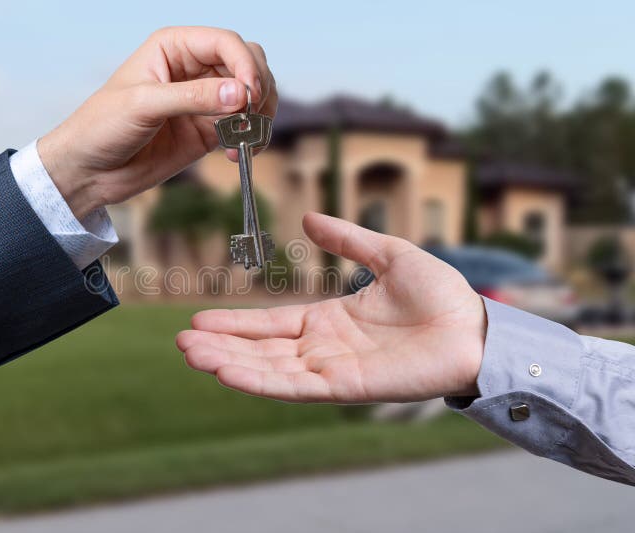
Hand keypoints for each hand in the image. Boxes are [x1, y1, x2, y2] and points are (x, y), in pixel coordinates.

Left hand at [38, 26, 276, 219]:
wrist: (89, 170)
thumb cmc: (101, 127)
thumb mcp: (143, 106)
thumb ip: (192, 98)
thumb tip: (240, 94)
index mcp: (174, 48)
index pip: (226, 42)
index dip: (245, 64)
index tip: (250, 94)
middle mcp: (193, 69)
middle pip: (248, 63)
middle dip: (259, 87)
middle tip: (252, 117)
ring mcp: (204, 101)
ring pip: (252, 95)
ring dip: (260, 115)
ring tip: (247, 139)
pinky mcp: (208, 130)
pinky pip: (244, 127)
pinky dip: (251, 138)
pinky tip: (238, 153)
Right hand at [176, 213, 486, 402]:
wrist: (475, 327)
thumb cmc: (440, 294)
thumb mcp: (388, 254)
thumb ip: (348, 239)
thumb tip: (309, 218)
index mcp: (329, 320)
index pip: (270, 324)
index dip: (236, 322)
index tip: (200, 318)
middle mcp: (324, 348)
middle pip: (261, 349)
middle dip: (221, 346)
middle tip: (183, 342)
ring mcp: (332, 369)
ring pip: (269, 369)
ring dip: (229, 362)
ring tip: (192, 354)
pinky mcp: (345, 387)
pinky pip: (293, 386)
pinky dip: (258, 380)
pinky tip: (226, 372)